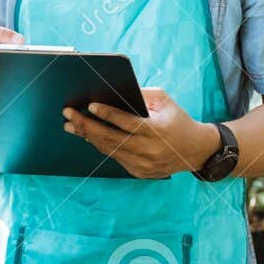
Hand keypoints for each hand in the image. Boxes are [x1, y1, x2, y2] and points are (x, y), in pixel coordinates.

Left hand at [63, 87, 219, 179]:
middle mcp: (149, 150)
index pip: (127, 122)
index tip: (90, 106)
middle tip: (69, 114)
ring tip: (72, 125)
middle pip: (111, 138)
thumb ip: (142, 95)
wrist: (195, 150)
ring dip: (88, 136)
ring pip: (109, 150)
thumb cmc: (178, 121)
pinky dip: (101, 146)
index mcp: (157, 131)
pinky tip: (89, 136)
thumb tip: (114, 91)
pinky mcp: (139, 172)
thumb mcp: (166, 102)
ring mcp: (143, 164)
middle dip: (87, 125)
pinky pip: (115, 158)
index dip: (108, 114)